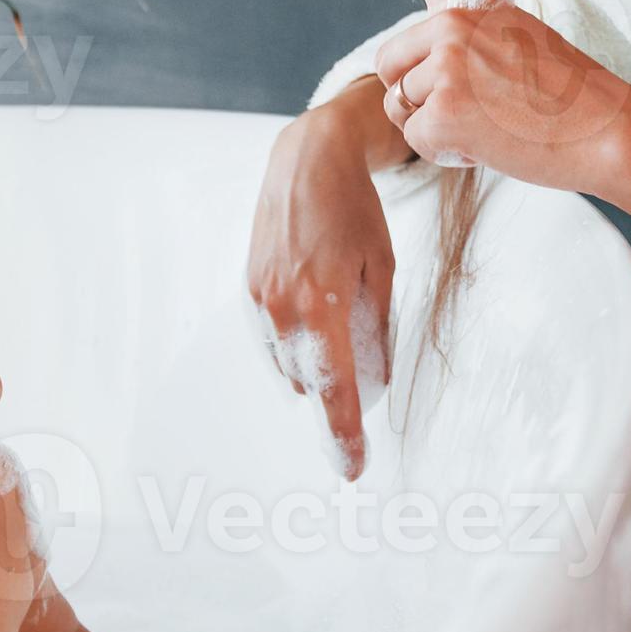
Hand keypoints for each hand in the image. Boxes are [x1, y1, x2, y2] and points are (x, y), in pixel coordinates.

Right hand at [248, 82, 396, 480]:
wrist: (305, 162)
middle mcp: (283, 308)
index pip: (334, 389)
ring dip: (314, 364)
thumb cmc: (355, 212)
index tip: (352, 469)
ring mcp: (259, 301)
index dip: (343, 435)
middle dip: (336, 387)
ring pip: (289, 365)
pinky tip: (313, 312)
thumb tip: (376, 381)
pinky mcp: (248, 290)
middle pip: (311, 382)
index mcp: (322, 304)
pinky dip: (295, 343)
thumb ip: (377, 328)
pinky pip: (272, 341)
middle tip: (363, 364)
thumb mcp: (382, 268)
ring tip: (338, 319)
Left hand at [340, 0, 630, 193]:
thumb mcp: (518, 40)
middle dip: (417, 93)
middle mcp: (451, 22)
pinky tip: (489, 140)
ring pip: (399, 104)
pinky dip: (445, 149)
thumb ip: (466, 41)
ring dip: (435, 124)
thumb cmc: (568, 98)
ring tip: (493, 122)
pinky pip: (415, 137)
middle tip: (479, 105)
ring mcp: (445, 63)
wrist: (610, 131)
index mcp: (469, 1)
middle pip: (389, 64)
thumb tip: (419, 72)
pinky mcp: (444, 107)